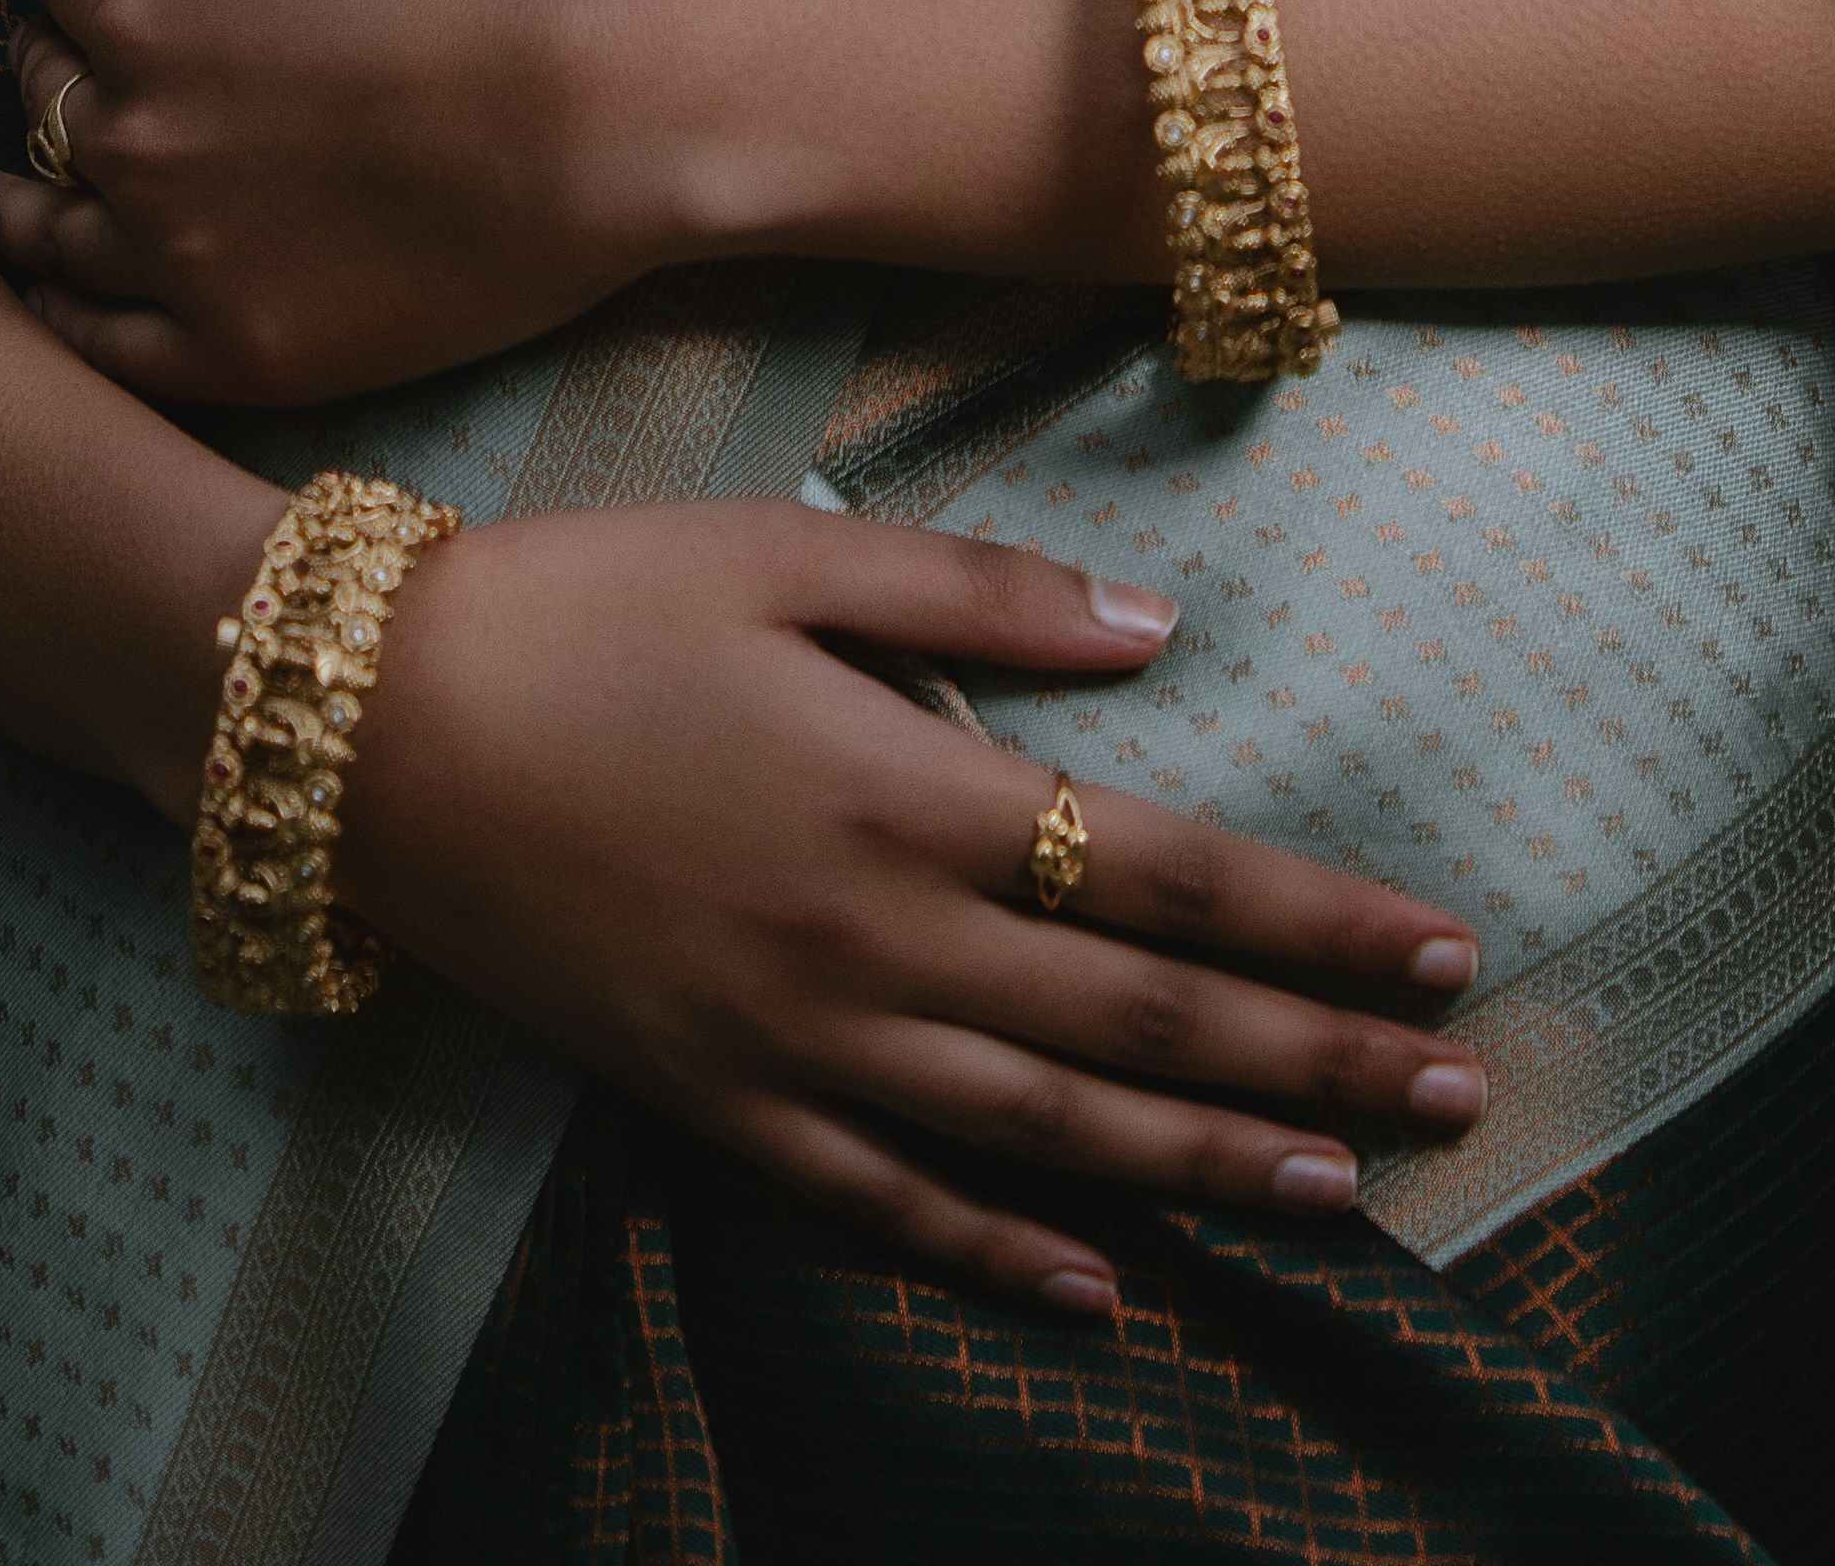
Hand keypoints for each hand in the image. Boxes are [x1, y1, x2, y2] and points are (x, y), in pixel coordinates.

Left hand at [0, 0, 678, 399]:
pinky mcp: (248, 354)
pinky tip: (51, 300)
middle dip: (33, 62)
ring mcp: (186, 265)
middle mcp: (139, 145)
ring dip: (9, 205)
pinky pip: (116, 351)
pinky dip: (65, 319)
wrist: (604, 106)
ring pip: (58, 238)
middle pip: (49, 102)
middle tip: (29, 49)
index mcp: (151, 12)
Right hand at [350, 492, 1490, 1322]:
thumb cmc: (590, 605)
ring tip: (1340, 1194)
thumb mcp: (789, 549)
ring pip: (1040, 1131)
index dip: (1313, 918)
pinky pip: (880, 1202)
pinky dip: (997, 1250)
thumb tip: (1162, 630)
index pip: (1164, 871)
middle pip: (1134, 1017)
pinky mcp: (712, 1103)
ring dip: (1200, 1165)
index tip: (1445, 947)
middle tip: (1461, 1100)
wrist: (372, 735)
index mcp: (907, 790)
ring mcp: (791, 1042)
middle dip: (1312, 1061)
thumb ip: (980, 590)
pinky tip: (1099, 1286)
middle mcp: (872, 942)